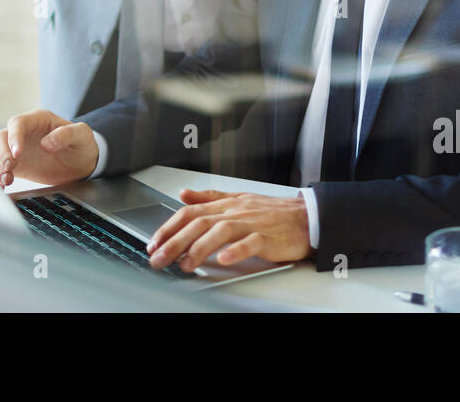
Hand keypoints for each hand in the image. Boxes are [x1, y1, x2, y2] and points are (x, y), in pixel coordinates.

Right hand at [0, 109, 98, 187]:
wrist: (81, 163)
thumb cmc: (81, 144)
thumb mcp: (81, 135)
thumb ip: (66, 134)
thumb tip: (46, 144)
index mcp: (38, 119)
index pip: (18, 123)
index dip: (14, 137)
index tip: (17, 154)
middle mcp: (24, 132)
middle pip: (1, 137)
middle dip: (1, 152)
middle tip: (9, 167)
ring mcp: (18, 148)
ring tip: (6, 180)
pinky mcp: (16, 165)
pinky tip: (3, 185)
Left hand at [145, 189, 312, 271]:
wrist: (305, 216)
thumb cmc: (272, 212)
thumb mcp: (237, 199)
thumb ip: (209, 198)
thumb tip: (184, 194)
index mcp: (225, 204)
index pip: (189, 213)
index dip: (168, 227)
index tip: (153, 243)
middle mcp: (234, 211)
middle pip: (199, 223)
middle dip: (174, 241)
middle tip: (158, 258)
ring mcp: (251, 223)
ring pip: (220, 232)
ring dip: (199, 249)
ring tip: (185, 265)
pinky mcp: (267, 237)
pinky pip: (250, 243)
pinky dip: (235, 251)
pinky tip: (222, 260)